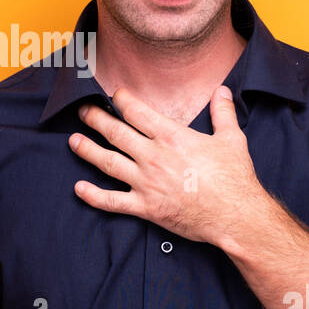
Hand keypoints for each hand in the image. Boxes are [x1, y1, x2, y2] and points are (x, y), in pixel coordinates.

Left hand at [67, 85, 273, 248]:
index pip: (137, 112)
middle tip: (83, 111)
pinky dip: (93, 195)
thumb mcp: (231, 139)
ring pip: (108, 162)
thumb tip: (222, 91)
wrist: (235, 216)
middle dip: (96, 119)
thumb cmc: (234, 178)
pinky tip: (79, 188)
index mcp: (172, 137)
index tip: (114, 95)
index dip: (121, 100)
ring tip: (73, 141)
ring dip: (87, 150)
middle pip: (115, 132)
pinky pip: (112, 201)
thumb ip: (222, 113)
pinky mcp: (145, 207)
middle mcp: (153, 156)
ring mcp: (146, 182)